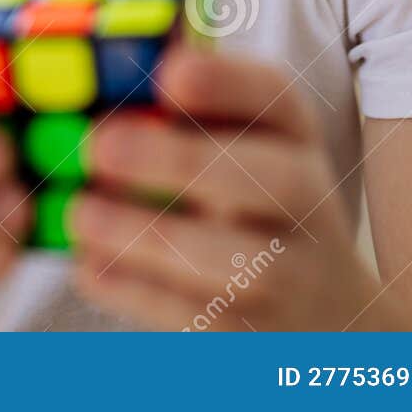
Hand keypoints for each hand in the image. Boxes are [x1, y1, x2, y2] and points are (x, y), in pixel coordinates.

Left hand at [68, 43, 398, 331]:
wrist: (330, 314)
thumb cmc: (257, 205)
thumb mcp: (246, 145)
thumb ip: (192, 110)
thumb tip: (115, 73)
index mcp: (297, 137)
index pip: (279, 97)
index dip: (228, 82)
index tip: (169, 74)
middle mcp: (308, 202)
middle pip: (274, 180)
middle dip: (184, 161)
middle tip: (102, 146)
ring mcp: (294, 278)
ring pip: (239, 263)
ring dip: (150, 236)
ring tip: (82, 213)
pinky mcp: (260, 338)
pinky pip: (203, 320)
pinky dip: (139, 293)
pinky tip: (90, 265)